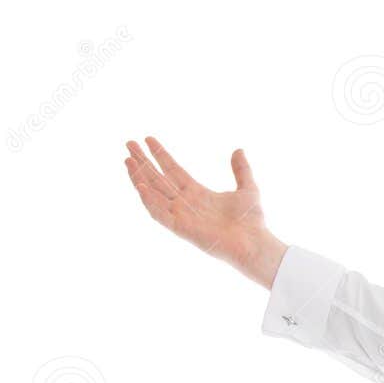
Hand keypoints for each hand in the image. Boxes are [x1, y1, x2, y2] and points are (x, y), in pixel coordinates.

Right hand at [123, 136, 286, 286]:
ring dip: (140, 178)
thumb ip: (241, 170)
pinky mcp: (182, 229)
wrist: (256, 243)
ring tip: (127, 160)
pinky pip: (160, 214)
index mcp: (198, 194)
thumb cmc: (253, 222)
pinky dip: (150, 201)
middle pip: (159, 179)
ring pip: (155, 194)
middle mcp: (186, 205)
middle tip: (129, 143)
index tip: (148, 139)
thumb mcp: (248, 188)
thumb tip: (238, 149)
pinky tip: (140, 186)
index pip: (174, 171)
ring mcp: (182, 217)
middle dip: (143, 162)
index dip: (161, 155)